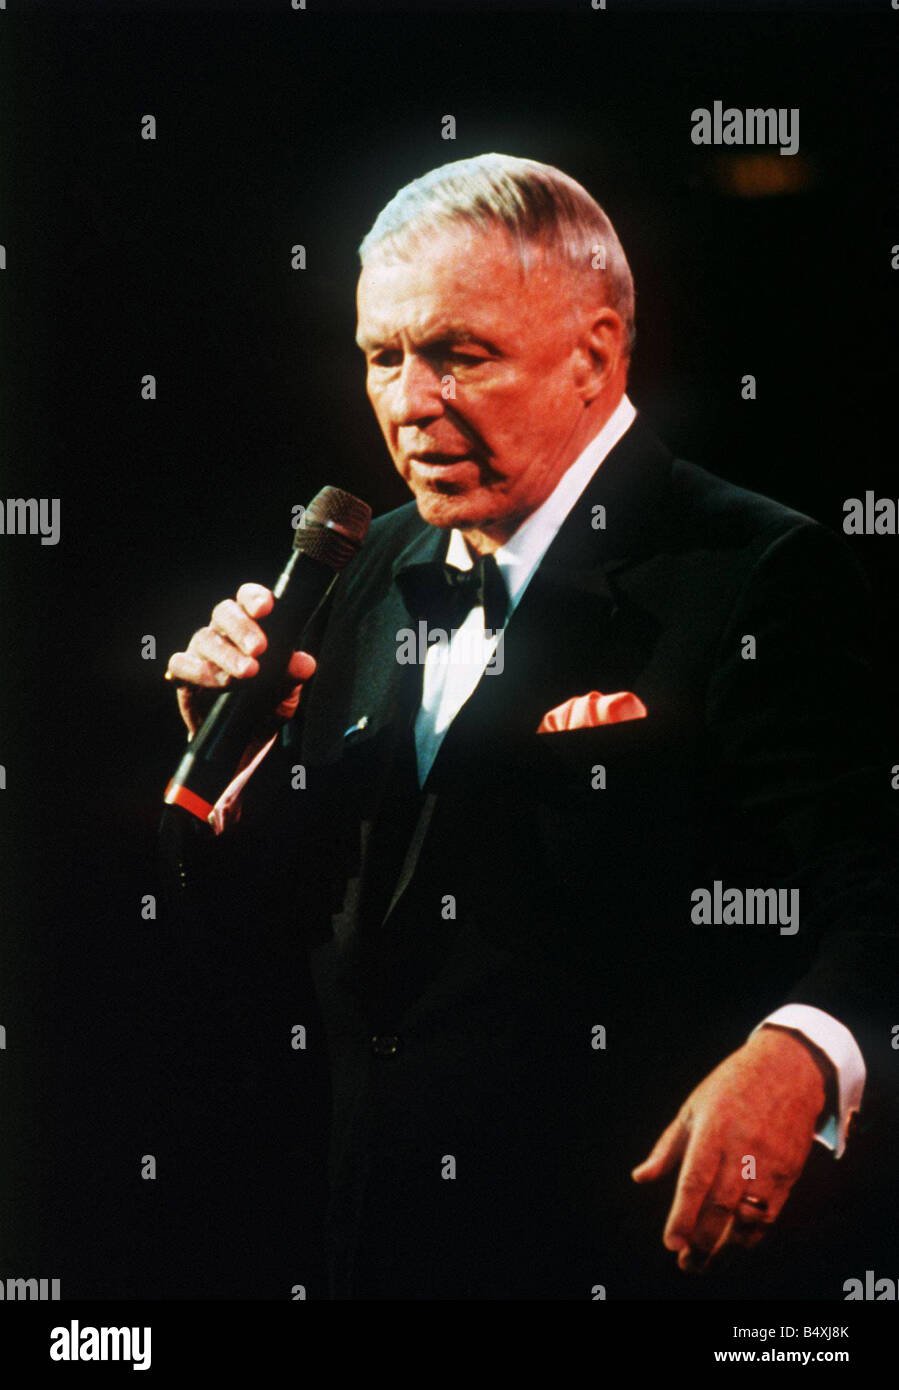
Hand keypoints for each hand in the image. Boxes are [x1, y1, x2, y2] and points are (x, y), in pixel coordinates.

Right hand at [165, 582, 315, 738]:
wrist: (245, 742)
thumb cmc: (265, 705)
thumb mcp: (285, 693)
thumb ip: (293, 676)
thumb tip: (305, 664)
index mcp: (250, 627)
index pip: (247, 599)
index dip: (254, 597)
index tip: (266, 607)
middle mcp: (223, 634)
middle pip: (224, 613)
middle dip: (242, 628)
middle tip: (259, 649)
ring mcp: (201, 653)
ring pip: (205, 639)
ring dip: (226, 654)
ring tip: (247, 672)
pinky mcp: (184, 677)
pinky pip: (180, 665)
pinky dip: (195, 670)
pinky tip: (216, 682)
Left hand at [631, 1026, 831, 1271]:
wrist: (789, 1070)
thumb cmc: (732, 1087)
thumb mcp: (694, 1107)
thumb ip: (668, 1148)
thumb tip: (640, 1177)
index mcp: (713, 1129)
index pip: (695, 1181)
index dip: (683, 1216)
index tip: (671, 1243)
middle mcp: (742, 1149)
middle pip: (721, 1206)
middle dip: (702, 1242)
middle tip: (686, 1264)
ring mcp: (769, 1163)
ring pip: (748, 1218)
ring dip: (726, 1247)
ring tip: (706, 1262)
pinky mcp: (789, 1173)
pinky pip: (770, 1215)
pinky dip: (751, 1236)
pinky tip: (734, 1245)